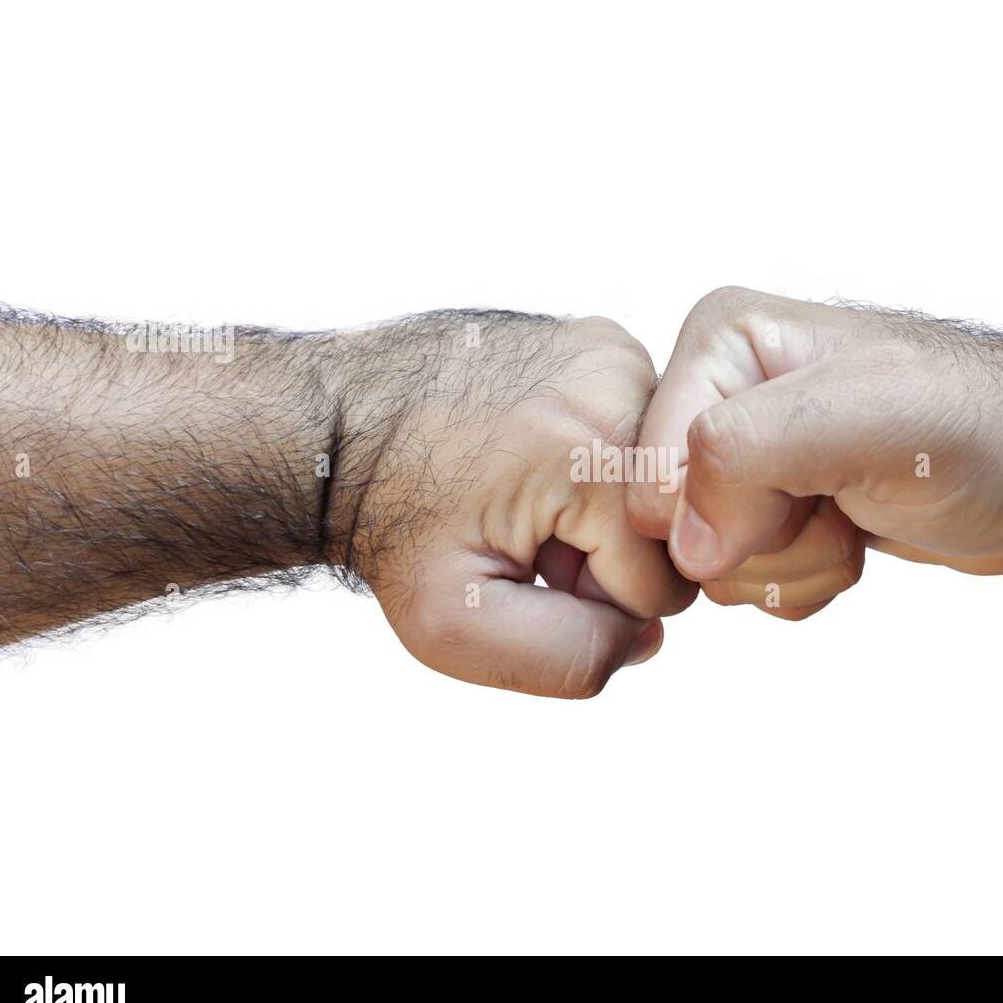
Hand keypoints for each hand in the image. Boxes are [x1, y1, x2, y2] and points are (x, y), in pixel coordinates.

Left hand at [330, 311, 696, 696]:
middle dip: (601, 554)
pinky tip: (531, 462)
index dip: (592, 605)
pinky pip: (637, 440)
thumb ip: (571, 660)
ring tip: (521, 495)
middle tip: (521, 535)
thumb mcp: (455, 627)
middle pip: (670, 530)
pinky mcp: (604, 342)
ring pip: (658, 485)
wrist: (331, 426)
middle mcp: (623, 381)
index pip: (667, 586)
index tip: (526, 568)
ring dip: (600, 511)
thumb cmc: (385, 519)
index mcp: (598, 450)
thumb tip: (644, 636)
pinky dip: (594, 465)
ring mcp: (615, 350)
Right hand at [627, 288, 1002, 616]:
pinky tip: (850, 534)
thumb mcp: (869, 418)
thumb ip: (747, 455)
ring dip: (791, 563)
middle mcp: (719, 390)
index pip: (649, 468)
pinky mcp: (768, 505)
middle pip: (672, 522)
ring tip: (851, 512)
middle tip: (834, 500)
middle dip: (762, 540)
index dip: (721, 510)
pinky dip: (803, 579)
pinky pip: (742, 579)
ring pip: (706, 561)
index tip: (806, 491)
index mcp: (721, 341)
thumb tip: (682, 544)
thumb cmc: (979, 428)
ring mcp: (743, 454)